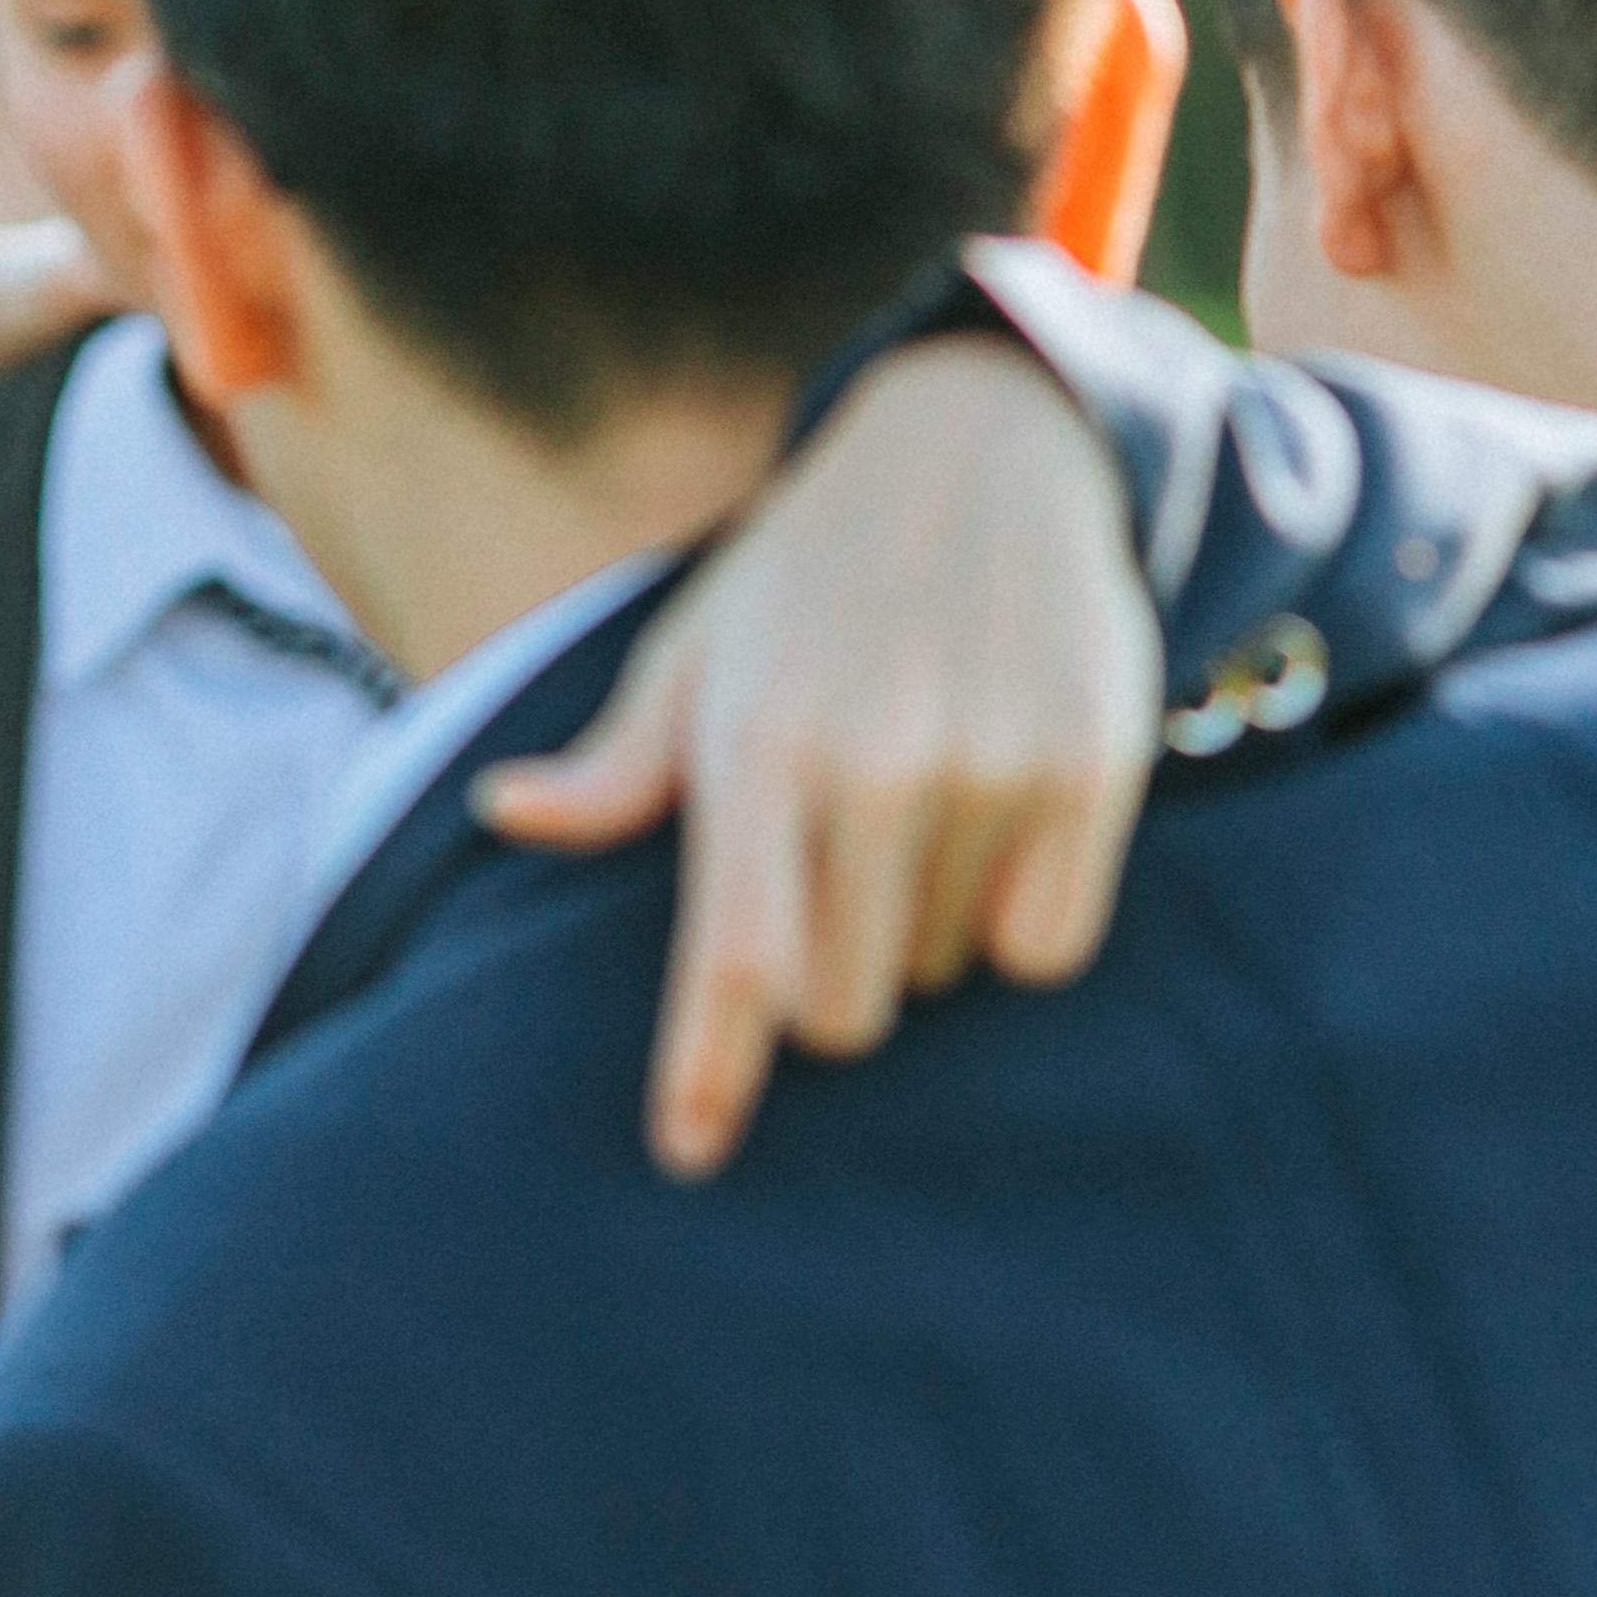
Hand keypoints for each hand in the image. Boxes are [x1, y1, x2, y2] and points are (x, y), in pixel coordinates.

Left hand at [474, 336, 1153, 1181]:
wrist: (984, 443)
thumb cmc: (807, 573)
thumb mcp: (695, 651)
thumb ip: (618, 764)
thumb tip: (507, 813)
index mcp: (756, 745)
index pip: (733, 955)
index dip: (710, 1070)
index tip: (689, 1153)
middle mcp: (873, 765)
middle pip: (841, 1005)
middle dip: (824, 986)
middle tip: (830, 884)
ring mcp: (989, 768)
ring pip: (942, 973)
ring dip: (918, 935)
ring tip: (913, 814)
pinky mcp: (1089, 769)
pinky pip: (1044, 946)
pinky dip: (1016, 920)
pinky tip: (994, 826)